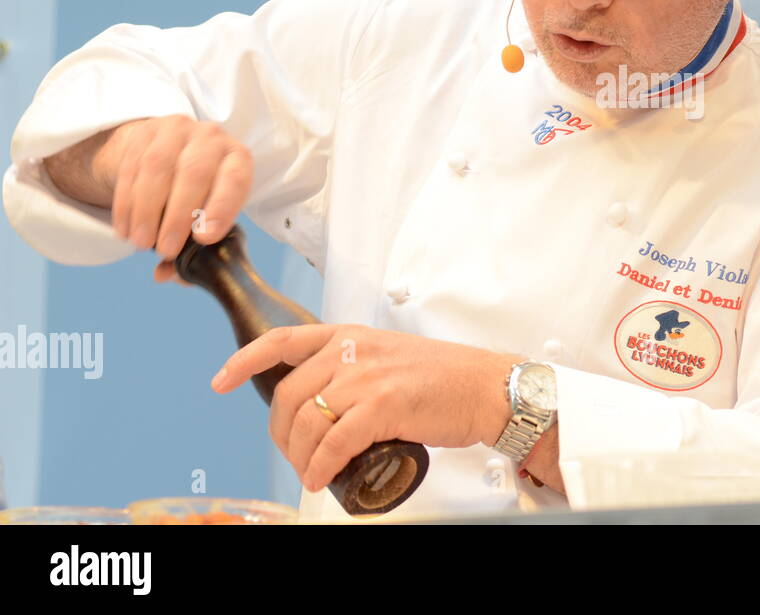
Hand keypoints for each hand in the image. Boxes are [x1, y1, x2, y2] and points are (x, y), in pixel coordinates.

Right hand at [103, 114, 251, 283]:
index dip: (221, 209)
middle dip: (177, 216)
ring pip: (157, 168)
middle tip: (164, 249)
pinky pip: (130, 168)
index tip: (204, 239)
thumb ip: (194, 245)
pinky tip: (125, 228)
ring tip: (140, 243)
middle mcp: (210, 138)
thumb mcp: (208, 212)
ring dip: (146, 211)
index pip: (235, 179)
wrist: (171, 149)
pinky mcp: (143, 133)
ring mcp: (175, 130)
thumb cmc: (200, 190)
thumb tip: (167, 275)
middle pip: (194, 173)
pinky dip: (125, 203)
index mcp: (237, 158)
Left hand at [209, 324, 518, 492]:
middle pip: (288, 394)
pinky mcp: (384, 404)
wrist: (485, 387)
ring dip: (299, 457)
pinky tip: (322, 479)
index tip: (220, 381)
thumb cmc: (443, 379)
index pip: (282, 339)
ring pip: (307, 421)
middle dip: (280, 434)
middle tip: (293, 456)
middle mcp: (352, 350)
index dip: (244, 360)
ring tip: (310, 473)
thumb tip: (322, 404)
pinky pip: (334, 442)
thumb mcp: (387, 357)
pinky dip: (321, 466)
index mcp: (349, 335)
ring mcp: (367, 376)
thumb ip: (353, 369)